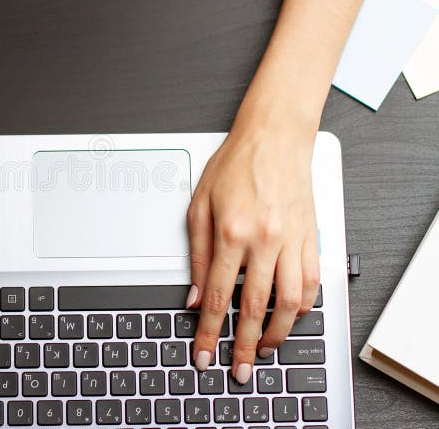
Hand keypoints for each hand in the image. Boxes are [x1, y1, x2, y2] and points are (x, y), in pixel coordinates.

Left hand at [185, 125, 319, 383]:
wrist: (274, 137)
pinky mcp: (311, 237)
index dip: (210, 332)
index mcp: (232, 232)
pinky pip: (312, 282)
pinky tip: (291, 317)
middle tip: (238, 370)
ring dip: (277, 333)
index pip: (218, 297)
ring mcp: (292, 240)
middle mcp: (265, 240)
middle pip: (254, 308)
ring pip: (290, 303)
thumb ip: (196, 254)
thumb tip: (195, 295)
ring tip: (264, 349)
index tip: (204, 354)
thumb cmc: (235, 164)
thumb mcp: (199, 205)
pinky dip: (303, 307)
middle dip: (243, 346)